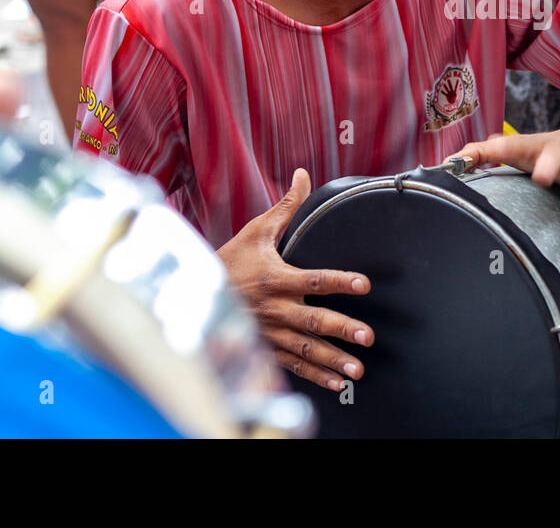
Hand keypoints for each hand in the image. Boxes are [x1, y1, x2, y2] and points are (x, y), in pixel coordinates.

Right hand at [216, 168, 374, 390]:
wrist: (192, 295)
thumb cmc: (230, 261)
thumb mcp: (256, 231)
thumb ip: (286, 207)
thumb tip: (302, 176)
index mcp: (275, 278)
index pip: (314, 280)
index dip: (340, 281)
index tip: (364, 284)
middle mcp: (274, 309)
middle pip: (313, 321)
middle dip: (341, 329)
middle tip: (367, 336)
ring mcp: (269, 333)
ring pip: (305, 350)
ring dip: (332, 360)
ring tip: (357, 369)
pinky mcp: (265, 349)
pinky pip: (292, 367)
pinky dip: (314, 377)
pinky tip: (337, 384)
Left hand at [449, 118, 559, 223]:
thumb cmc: (552, 149)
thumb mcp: (524, 147)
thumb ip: (488, 152)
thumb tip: (451, 160)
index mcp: (536, 146)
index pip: (512, 145)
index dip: (495, 150)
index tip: (479, 158)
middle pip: (554, 155)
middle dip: (548, 165)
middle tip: (540, 176)